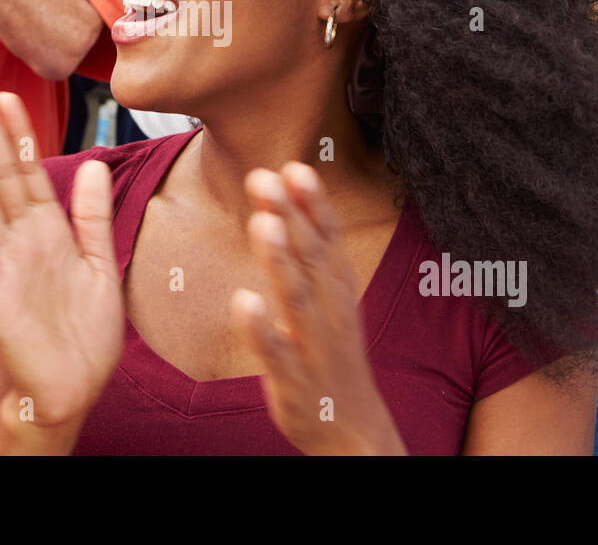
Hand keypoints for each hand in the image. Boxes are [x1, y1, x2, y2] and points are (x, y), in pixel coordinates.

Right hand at [0, 83, 123, 428]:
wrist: (75, 390)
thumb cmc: (86, 336)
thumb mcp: (101, 265)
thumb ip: (95, 216)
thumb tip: (94, 164)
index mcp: (49, 230)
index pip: (28, 170)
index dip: (17, 133)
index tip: (6, 94)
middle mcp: (22, 239)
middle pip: (0, 174)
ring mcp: (5, 262)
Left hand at [232, 163, 405, 455]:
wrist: (353, 431)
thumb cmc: (332, 353)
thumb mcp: (330, 299)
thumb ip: (310, 252)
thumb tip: (285, 199)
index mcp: (339, 289)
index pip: (329, 238)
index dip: (315, 203)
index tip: (296, 166)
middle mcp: (332, 311)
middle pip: (312, 257)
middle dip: (291, 216)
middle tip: (266, 177)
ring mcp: (315, 346)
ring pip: (298, 298)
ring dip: (281, 261)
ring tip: (262, 224)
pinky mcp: (295, 380)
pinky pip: (278, 353)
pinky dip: (263, 328)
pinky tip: (244, 302)